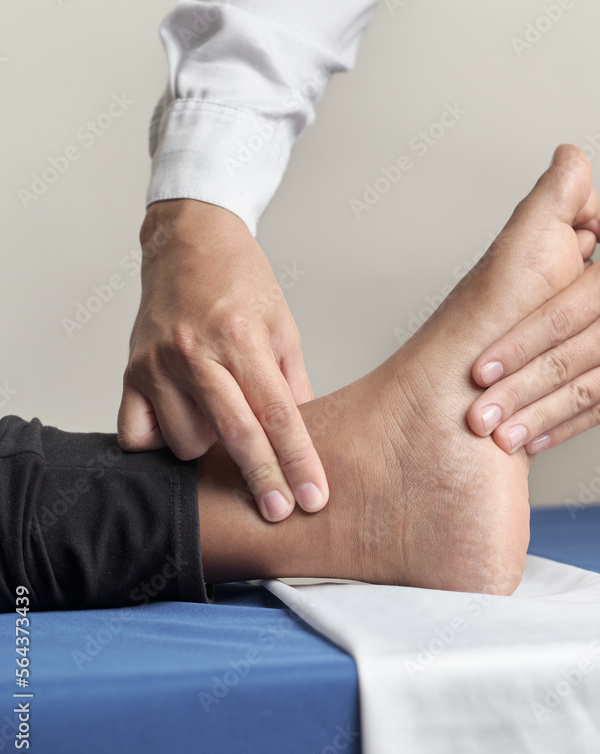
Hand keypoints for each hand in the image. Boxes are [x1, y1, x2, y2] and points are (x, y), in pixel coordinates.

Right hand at [117, 199, 328, 520]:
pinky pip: (139, 436)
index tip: (314, 496)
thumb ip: (292, 384)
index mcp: (241, 337)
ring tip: (222, 420)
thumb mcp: (282, 326)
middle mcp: (195, 352)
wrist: (188, 241)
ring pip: (185, 442)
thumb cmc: (240, 281)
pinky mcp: (131, 372)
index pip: (278, 413)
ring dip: (209, 448)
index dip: (298, 461)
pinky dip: (160, 443)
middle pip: (235, 434)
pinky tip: (181, 428)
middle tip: (281, 512)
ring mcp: (157, 365)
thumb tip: (303, 441)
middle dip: (263, 480)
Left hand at [466, 202, 599, 453]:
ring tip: (500, 438)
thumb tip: (561, 210)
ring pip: (580, 396)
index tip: (481, 368)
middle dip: (516, 393)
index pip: (557, 321)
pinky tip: (536, 442)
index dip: (517, 346)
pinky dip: (569, 429)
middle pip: (562, 365)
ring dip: (537, 419)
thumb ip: (595, 218)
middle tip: (477, 415)